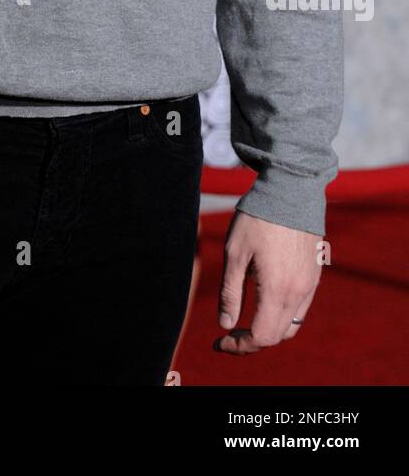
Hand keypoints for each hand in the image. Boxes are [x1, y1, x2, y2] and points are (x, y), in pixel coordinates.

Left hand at [214, 211, 321, 355]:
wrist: (291, 190)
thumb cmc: (258, 218)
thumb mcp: (235, 253)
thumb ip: (230, 292)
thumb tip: (225, 324)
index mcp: (277, 290)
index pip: (261, 337)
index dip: (239, 346)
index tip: (220, 341)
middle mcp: (299, 293)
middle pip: (277, 335)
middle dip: (252, 341)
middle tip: (229, 335)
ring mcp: (310, 284)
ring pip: (291, 325)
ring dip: (269, 330)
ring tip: (245, 322)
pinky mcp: (315, 275)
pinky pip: (301, 308)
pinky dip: (283, 316)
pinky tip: (265, 303)